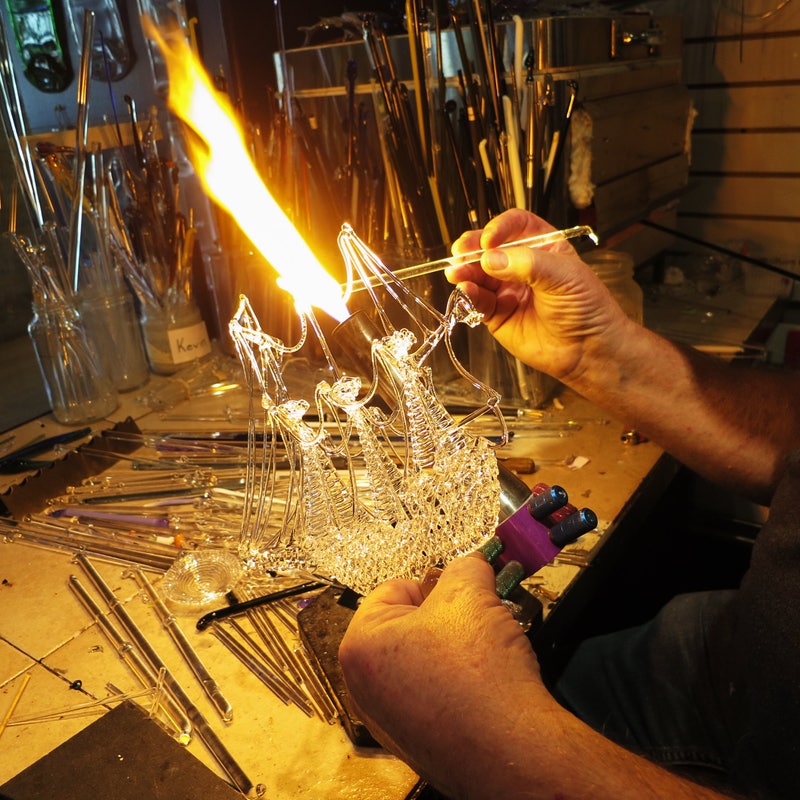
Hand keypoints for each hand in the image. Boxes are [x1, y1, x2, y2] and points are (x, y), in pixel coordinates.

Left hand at [339, 553, 543, 795]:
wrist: (514, 751)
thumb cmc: (480, 679)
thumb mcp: (471, 594)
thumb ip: (465, 567)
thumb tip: (470, 563)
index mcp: (360, 646)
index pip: (394, 588)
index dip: (434, 585)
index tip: (461, 591)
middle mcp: (363, 687)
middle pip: (408, 624)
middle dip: (446, 617)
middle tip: (476, 620)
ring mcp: (389, 719)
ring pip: (423, 658)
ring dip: (455, 648)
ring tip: (484, 653)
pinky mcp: (417, 741)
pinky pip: (434, 693)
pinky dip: (458, 683)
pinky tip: (484, 685)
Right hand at [446, 208, 631, 382]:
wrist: (589, 350)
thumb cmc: (587, 308)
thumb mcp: (564, 276)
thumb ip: (527, 264)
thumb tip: (490, 259)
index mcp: (543, 246)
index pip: (516, 226)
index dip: (500, 228)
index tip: (488, 239)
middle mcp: (522, 266)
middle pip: (490, 248)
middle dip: (473, 248)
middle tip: (461, 252)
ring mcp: (508, 289)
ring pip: (479, 274)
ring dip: (465, 271)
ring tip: (456, 273)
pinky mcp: (497, 314)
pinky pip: (477, 300)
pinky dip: (468, 294)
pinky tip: (465, 290)